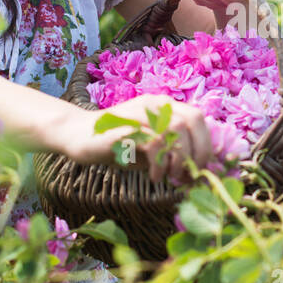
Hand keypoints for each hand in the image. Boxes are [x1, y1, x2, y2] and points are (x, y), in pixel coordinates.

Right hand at [59, 94, 214, 183]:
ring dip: (179, 158)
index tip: (200, 170)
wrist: (77, 135)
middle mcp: (154, 104)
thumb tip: (196, 174)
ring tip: (169, 177)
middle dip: (197, 151)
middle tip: (188, 176)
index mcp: (164, 107)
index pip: (198, 118)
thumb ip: (172, 155)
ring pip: (176, 128)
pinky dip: (159, 163)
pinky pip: (153, 140)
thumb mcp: (150, 151)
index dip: (205, 144)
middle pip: (193, 120)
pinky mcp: (126, 126)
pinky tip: (153, 177)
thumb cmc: (117, 145)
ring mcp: (140, 112)